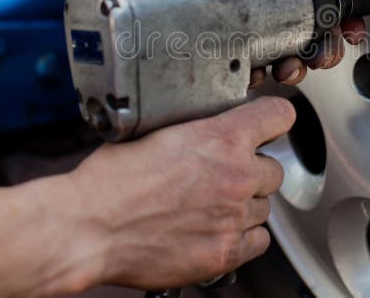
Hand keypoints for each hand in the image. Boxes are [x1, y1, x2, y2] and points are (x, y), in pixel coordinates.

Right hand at [65, 97, 294, 289]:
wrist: (90, 227)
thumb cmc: (111, 180)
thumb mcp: (155, 132)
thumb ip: (194, 131)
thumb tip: (205, 130)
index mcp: (221, 138)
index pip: (279, 116)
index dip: (273, 119)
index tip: (268, 124)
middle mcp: (236, 176)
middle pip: (273, 170)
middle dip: (252, 171)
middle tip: (223, 176)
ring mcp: (233, 217)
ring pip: (265, 208)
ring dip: (245, 205)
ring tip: (210, 206)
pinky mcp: (224, 252)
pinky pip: (258, 241)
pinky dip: (243, 236)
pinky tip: (217, 230)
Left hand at [187, 0, 369, 86]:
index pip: (329, 10)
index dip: (344, 25)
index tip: (352, 32)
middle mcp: (271, 5)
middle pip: (310, 42)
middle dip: (323, 53)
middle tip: (322, 53)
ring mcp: (246, 27)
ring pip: (281, 62)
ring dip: (295, 70)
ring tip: (291, 66)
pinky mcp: (222, 45)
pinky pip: (245, 72)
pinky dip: (256, 77)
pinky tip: (256, 69)